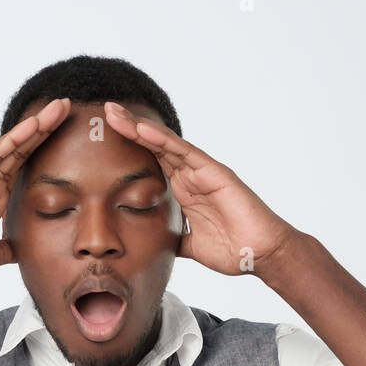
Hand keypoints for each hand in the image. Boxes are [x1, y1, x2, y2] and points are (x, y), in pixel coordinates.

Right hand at [0, 98, 72, 293]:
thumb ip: (5, 249)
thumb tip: (20, 249)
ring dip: (35, 127)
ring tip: (57, 107)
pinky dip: (13, 139)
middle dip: (45, 129)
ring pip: (11, 147)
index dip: (44, 150)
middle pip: (21, 151)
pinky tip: (33, 125)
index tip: (65, 133)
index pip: (24, 168)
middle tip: (66, 106)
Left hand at [102, 101, 296, 276]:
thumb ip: (173, 240)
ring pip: (165, 143)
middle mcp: (191, 175)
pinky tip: (142, 129)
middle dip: (130, 128)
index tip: (106, 135)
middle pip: (155, 145)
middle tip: (106, 111)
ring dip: (139, 127)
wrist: (259, 255)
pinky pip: (184, 152)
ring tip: (115, 112)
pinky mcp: (214, 172)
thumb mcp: (190, 246)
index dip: (130, 147)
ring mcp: (202, 171)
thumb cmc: (232, 249)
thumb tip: (156, 247)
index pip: (152, 161)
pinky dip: (163, 140)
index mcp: (183, 190)